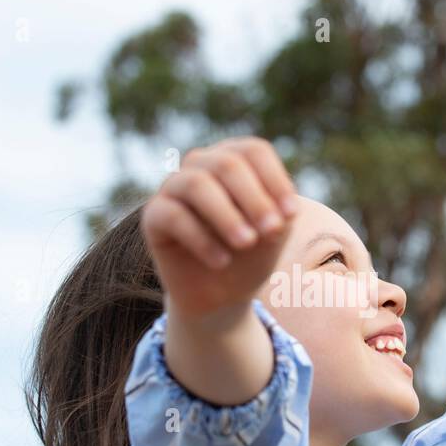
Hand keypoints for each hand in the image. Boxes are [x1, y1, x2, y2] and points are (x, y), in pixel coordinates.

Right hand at [140, 136, 298, 325]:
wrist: (220, 294)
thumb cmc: (251, 255)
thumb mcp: (273, 234)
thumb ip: (278, 215)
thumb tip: (276, 210)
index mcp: (233, 159)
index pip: (254, 151)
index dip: (275, 180)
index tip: (291, 215)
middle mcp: (200, 165)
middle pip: (227, 164)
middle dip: (254, 199)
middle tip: (273, 231)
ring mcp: (174, 187)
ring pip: (197, 184)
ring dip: (227, 215)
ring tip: (247, 244)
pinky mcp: (153, 216)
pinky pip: (174, 216)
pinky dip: (202, 239)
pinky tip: (222, 262)